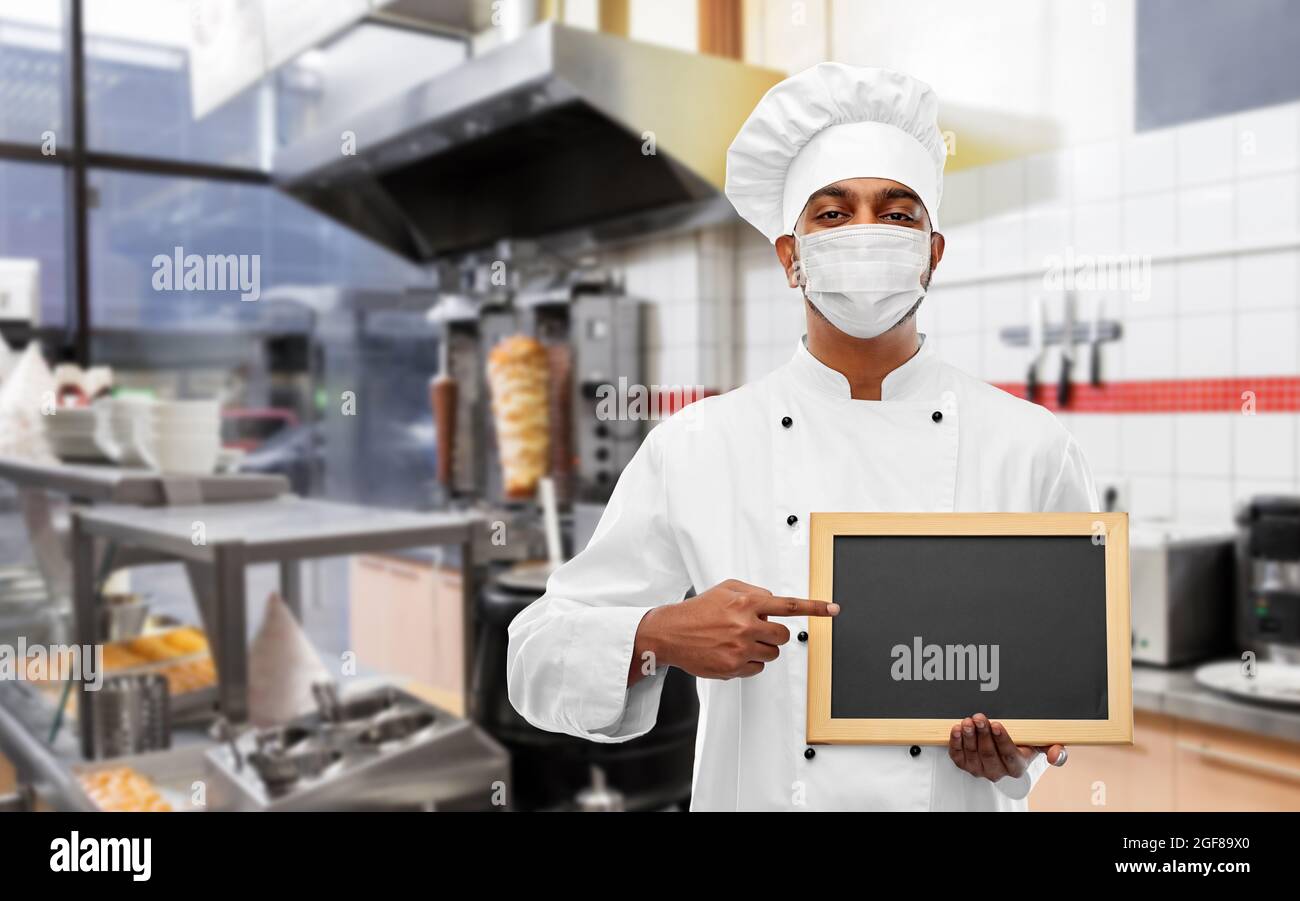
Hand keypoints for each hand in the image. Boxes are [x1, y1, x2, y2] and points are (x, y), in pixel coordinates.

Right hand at [630, 579, 837, 682]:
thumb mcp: (725, 589)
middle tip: (756, 630)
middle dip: (774, 633)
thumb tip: (773, 601)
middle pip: (783, 635)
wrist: (670, 633)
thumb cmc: (698, 610)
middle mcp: (746, 625)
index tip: (833, 610)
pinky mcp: (733, 668)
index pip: (788, 606)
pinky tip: (730, 653)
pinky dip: (749, 662)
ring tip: (738, 641)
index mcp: (746, 603)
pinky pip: (758, 668)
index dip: (814, 608)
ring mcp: (740, 648)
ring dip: (761, 648)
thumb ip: (753, 591)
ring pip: (772, 653)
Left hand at [947, 713, 1066, 781]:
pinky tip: (957, 729)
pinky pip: (958, 756)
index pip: (1009, 755)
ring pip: (972, 754)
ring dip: (969, 736)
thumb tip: (1056, 755)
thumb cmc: (1021, 745)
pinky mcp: (965, 765)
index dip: (1002, 740)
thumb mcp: (1039, 745)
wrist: (1004, 750)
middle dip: (983, 734)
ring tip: (968, 721)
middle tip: (980, 718)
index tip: (997, 724)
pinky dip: (955, 742)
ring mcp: (979, 769)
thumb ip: (1052, 748)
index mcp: (1016, 767)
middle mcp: (997, 772)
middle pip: (988, 754)